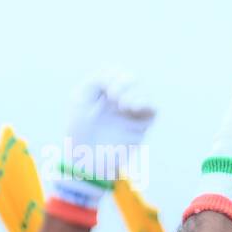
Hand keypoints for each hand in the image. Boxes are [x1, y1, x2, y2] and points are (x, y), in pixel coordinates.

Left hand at [54, 73, 155, 208]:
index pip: (115, 72)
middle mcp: (118, 101)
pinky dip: (146, 102)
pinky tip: (132, 107)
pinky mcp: (141, 126)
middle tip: (113, 95)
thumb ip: (96, 80)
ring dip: (135, 92)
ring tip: (122, 104)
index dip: (113, 74)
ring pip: (144, 91)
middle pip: (131, 78)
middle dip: (124, 81)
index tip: (104, 88)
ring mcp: (130, 113)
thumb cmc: (78, 131)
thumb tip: (117, 78)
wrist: (84, 159)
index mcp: (103, 93)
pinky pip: (153, 108)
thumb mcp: (80, 98)